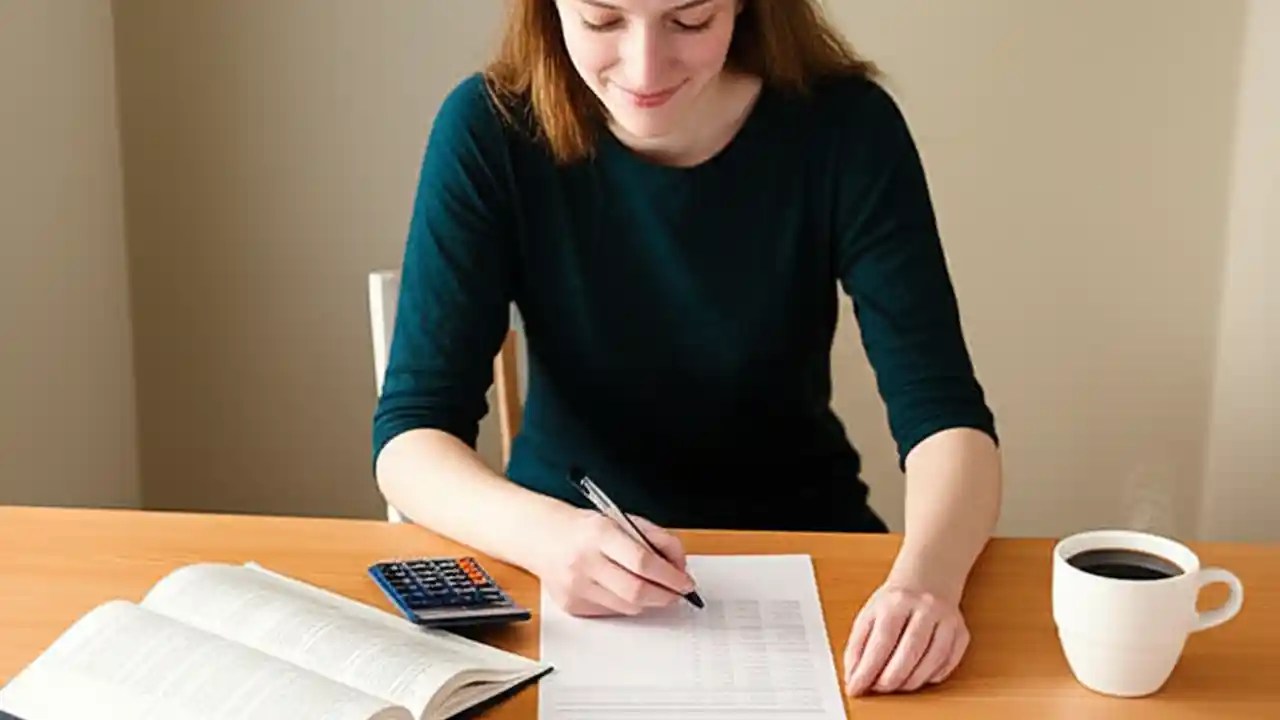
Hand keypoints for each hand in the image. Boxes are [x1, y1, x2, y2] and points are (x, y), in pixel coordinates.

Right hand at [534, 508, 694, 616]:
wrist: (541, 537)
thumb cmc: (586, 528)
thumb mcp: (623, 520)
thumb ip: (656, 539)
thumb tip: (680, 567)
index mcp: (600, 533)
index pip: (642, 562)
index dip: (670, 576)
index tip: (685, 582)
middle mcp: (585, 561)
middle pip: (636, 591)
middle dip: (665, 596)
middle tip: (677, 593)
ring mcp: (576, 587)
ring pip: (627, 607)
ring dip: (649, 601)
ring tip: (654, 589)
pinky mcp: (572, 606)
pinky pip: (612, 612)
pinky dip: (627, 604)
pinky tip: (623, 589)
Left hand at [842, 583, 969, 695]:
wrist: (926, 581)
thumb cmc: (893, 604)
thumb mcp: (868, 616)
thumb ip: (857, 647)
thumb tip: (853, 679)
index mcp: (896, 602)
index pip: (882, 641)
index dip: (868, 669)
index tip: (856, 688)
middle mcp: (925, 608)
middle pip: (910, 651)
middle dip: (891, 678)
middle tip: (879, 688)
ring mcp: (947, 619)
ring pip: (932, 659)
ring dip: (912, 681)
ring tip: (897, 685)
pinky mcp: (962, 632)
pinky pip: (949, 661)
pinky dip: (933, 675)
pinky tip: (920, 676)